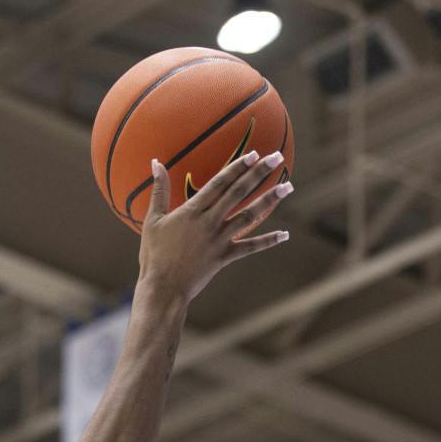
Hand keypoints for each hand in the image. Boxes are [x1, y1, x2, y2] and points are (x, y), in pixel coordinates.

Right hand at [137, 149, 290, 303]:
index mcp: (192, 211)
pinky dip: (268, 241)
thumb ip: (159, 190)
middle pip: (238, 193)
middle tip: (276, 157)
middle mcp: (210, 222)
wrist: (163, 287)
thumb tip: (155, 162)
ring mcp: (219, 240)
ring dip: (269, 200)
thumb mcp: (153, 220)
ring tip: (287, 186)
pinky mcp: (224, 257)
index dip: (237, 167)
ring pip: (249, 216)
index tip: (254, 153)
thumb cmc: (154, 254)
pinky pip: (250, 247)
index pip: (220, 183)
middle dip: (259, 173)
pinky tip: (285, 234)